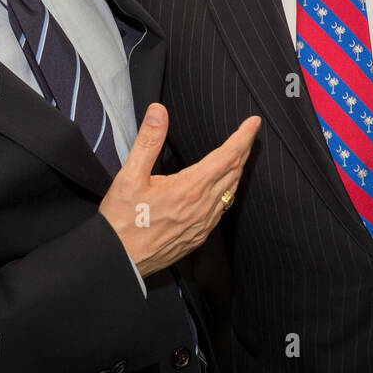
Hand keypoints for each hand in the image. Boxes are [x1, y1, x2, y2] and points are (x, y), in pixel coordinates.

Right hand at [99, 103, 260, 277]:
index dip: (243, 137)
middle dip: (244, 150)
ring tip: (240, 156)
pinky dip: (228, 191)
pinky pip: (222, 209)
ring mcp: (203, 224)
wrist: (119, 261)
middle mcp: (203, 207)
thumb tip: (159, 112)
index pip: (227, 156)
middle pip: (234, 172)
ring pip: (231, 191)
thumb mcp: (130, 176)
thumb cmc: (122, 221)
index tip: (253, 122)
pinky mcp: (198, 237)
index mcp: (190, 188)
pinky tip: (223, 188)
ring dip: (238, 171)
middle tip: (250, 134)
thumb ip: (148, 142)